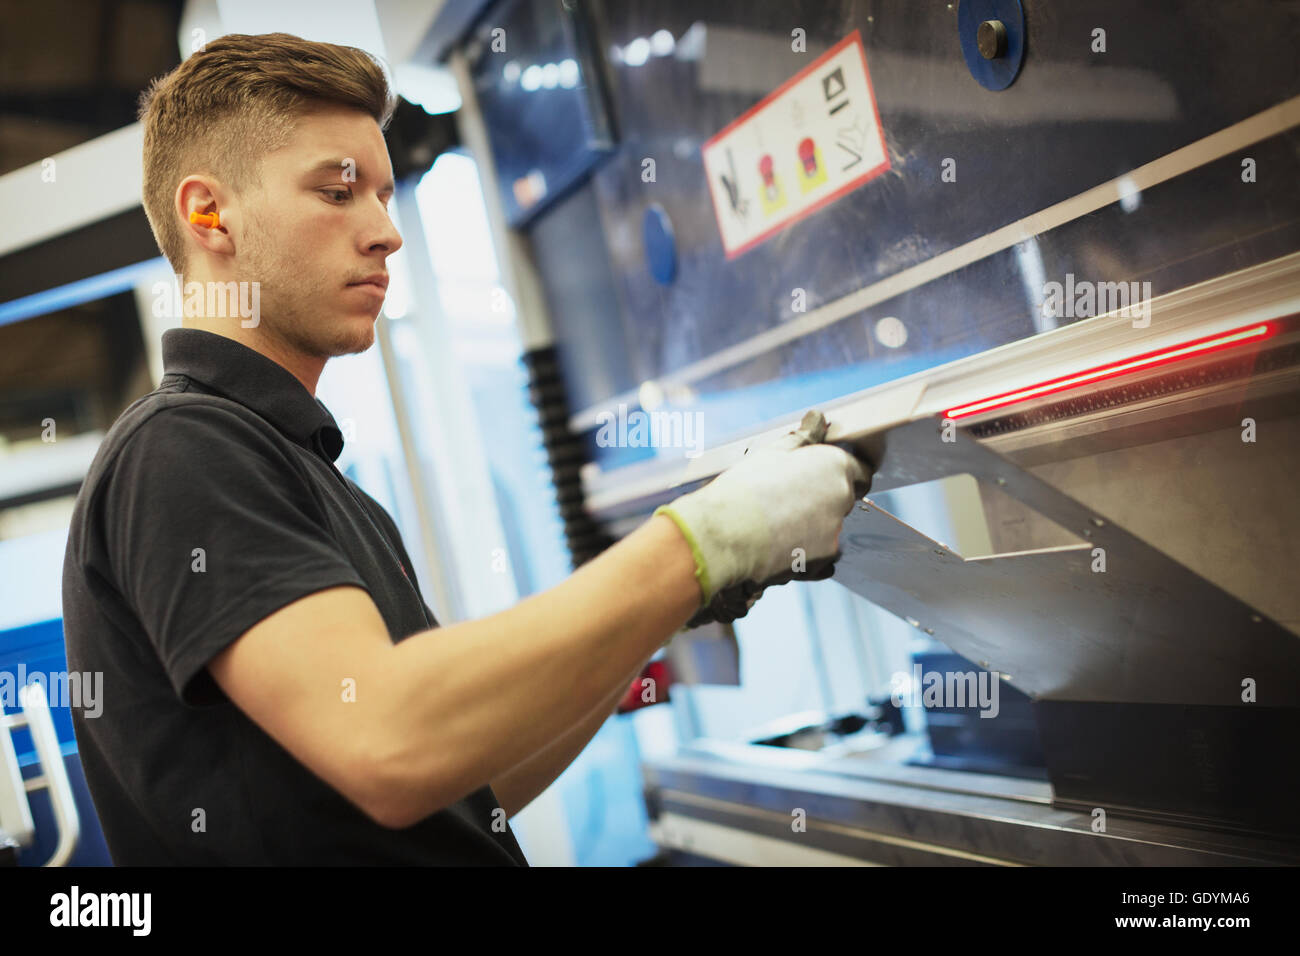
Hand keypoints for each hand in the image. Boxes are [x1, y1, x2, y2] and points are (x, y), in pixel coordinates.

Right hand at [655, 410, 871, 626]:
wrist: (724, 536)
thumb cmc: (744, 490)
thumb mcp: (772, 453)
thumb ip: (803, 437)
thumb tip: (818, 419)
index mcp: (834, 466)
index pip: (861, 469)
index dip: (845, 470)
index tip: (825, 474)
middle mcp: (841, 498)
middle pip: (843, 498)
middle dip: (823, 497)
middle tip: (787, 497)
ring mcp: (834, 532)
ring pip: (829, 528)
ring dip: (811, 526)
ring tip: (775, 524)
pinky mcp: (821, 561)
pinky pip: (822, 557)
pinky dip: (806, 553)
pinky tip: (779, 547)